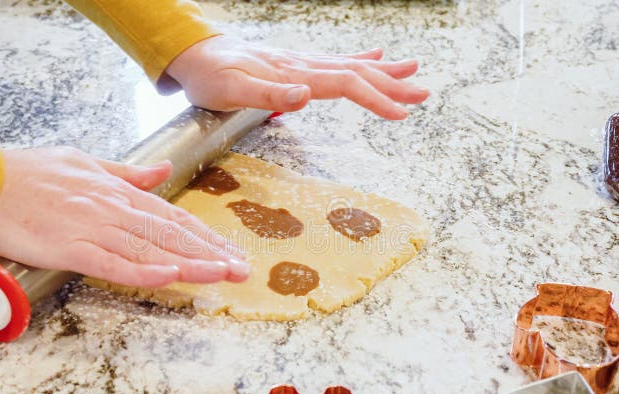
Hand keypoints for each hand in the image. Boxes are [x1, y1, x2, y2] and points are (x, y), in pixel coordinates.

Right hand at [0, 147, 249, 287]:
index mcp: (117, 191)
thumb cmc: (28, 173)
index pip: (172, 216)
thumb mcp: (84, 162)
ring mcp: (93, 228)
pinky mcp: (70, 247)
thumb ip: (127, 173)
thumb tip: (162, 173)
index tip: (230, 249)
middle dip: (210, 252)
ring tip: (222, 275)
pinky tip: (169, 276)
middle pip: (171, 233)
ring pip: (151, 249)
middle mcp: (113, 209)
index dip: (204, 235)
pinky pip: (113, 263)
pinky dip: (142, 270)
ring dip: (190, 262)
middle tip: (242, 269)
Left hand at [166, 35, 428, 119]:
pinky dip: (361, 60)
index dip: (373, 98)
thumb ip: (267, 94)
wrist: (195, 54)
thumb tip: (304, 95)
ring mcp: (301, 63)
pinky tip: (376, 56)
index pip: (344, 84)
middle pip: (356, 73)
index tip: (399, 113)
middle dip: (391, 85)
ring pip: (351, 65)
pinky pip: (336, 61)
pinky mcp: (296, 65)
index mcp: (294, 74)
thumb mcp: (230, 91)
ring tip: (414, 72)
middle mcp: (303, 65)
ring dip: (384, 72)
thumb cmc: (209, 77)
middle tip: (423, 94)